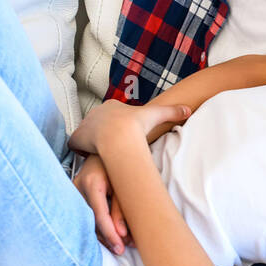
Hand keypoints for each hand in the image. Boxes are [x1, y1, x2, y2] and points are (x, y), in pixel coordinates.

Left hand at [68, 98, 191, 155]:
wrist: (119, 135)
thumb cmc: (136, 125)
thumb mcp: (157, 115)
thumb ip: (173, 112)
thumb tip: (189, 110)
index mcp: (111, 106)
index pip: (110, 116)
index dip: (114, 127)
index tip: (121, 137)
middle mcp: (95, 113)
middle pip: (97, 125)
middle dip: (101, 135)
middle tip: (111, 149)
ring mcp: (84, 125)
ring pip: (86, 135)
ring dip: (91, 144)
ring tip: (101, 155)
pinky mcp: (77, 138)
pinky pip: (76, 145)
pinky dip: (81, 151)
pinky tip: (90, 159)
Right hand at [73, 153, 133, 255]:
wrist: (106, 146)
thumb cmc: (118, 166)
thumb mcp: (123, 185)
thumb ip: (121, 209)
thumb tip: (122, 234)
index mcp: (92, 182)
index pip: (99, 215)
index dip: (109, 233)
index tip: (120, 247)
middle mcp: (78, 186)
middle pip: (91, 221)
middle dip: (107, 237)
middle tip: (121, 250)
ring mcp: (73, 190)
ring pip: (86, 220)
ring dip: (103, 235)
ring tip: (120, 245)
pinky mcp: (74, 194)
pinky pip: (84, 215)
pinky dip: (97, 227)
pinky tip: (109, 236)